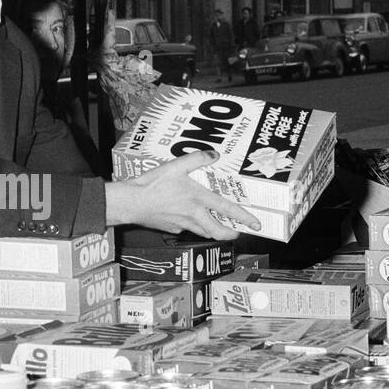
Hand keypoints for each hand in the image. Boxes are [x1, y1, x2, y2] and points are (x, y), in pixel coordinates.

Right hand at [105, 156, 264, 238]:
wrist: (132, 202)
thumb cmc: (152, 185)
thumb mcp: (175, 166)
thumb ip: (197, 159)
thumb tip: (213, 154)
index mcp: (199, 199)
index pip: (228, 210)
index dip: (244, 218)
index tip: (256, 224)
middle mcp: (194, 215)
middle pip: (218, 231)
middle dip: (230, 234)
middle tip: (237, 232)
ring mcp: (182, 225)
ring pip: (204, 232)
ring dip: (214, 231)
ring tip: (217, 227)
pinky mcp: (171, 229)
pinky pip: (186, 229)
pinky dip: (192, 226)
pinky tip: (187, 218)